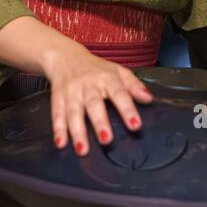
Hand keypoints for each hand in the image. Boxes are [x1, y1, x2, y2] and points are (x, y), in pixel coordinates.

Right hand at [40, 48, 154, 156]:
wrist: (65, 57)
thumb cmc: (95, 68)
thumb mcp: (117, 71)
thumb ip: (133, 86)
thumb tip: (149, 98)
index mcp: (107, 78)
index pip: (119, 93)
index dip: (127, 109)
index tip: (135, 125)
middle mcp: (88, 85)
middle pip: (94, 104)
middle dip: (99, 122)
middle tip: (106, 140)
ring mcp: (71, 92)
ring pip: (74, 112)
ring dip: (77, 131)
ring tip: (82, 149)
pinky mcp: (57, 98)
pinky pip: (57, 114)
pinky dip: (58, 129)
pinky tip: (61, 143)